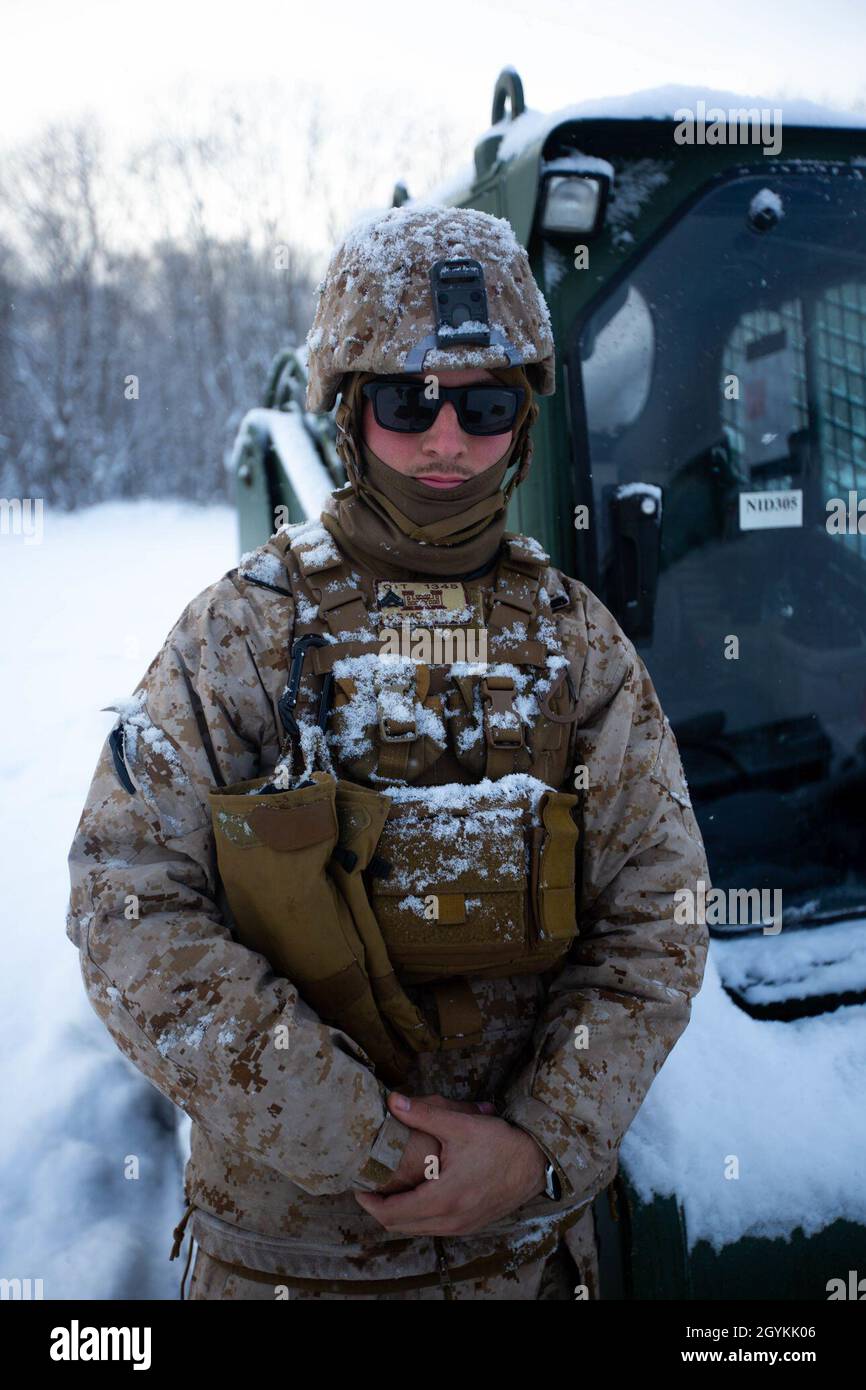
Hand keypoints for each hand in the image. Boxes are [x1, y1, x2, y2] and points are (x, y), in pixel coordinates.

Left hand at [354, 1092, 547, 1234]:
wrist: (536, 1163)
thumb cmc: (500, 1144)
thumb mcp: (460, 1125)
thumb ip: (423, 1115)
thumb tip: (392, 1101)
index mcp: (442, 1199)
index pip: (392, 1213)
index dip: (369, 1202)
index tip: (357, 1186)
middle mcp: (449, 1220)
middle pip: (399, 1226)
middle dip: (379, 1209)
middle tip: (368, 1186)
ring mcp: (460, 1226)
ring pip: (416, 1229)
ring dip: (398, 1214)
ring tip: (388, 1189)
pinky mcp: (469, 1225)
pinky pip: (433, 1228)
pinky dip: (417, 1216)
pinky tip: (417, 1193)